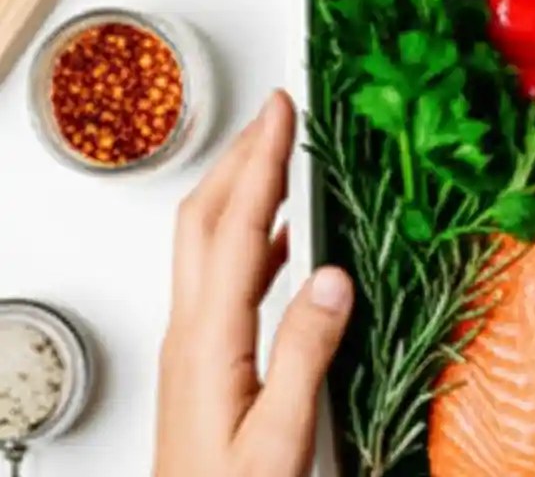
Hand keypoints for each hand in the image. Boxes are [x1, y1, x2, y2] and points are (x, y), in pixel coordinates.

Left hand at [155, 92, 353, 476]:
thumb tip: (330, 275)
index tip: (280, 111)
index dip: (259, 162)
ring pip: (206, 241)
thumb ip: (304, 354)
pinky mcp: (204, 355)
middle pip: (204, 218)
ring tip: (279, 154)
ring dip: (240, 187)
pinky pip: (222, 274)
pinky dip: (251, 235)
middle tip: (275, 112)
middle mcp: (191, 330)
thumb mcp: (280, 436)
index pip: (235, 227)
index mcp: (210, 339)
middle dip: (239, 155)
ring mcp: (192, 341)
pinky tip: (283, 237)